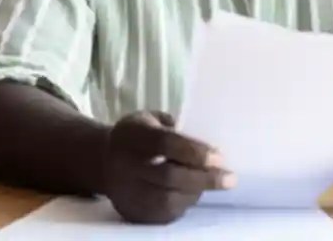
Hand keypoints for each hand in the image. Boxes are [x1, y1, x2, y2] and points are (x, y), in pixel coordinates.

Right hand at [102, 110, 234, 223]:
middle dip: (203, 178)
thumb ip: (174, 126)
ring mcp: (127, 191)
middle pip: (168, 176)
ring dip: (196, 192)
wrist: (103, 161)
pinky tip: (192, 193)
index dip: (193, 151)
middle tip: (230, 178)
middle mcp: (125, 164)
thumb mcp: (150, 119)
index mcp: (132, 135)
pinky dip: (184, 204)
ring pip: (168, 199)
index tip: (219, 157)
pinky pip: (164, 214)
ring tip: (212, 184)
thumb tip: (204, 143)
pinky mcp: (132, 211)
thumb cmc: (136, 136)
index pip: (164, 143)